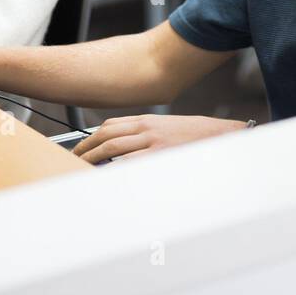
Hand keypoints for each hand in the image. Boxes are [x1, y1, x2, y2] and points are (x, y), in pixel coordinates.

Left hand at [72, 114, 246, 163]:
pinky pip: (129, 163)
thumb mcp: (167, 127)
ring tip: (82, 167)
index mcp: (148, 119)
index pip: (110, 125)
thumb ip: (145, 134)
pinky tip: (105, 175)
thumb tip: (122, 147)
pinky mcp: (160, 155)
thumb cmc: (195, 134)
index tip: (81, 147)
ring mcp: (153, 141)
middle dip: (86, 148)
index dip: (91, 137)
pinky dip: (114, 168)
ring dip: (93, 158)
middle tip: (74, 159)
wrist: (221, 136)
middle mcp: (147, 127)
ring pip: (113, 148)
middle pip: (106, 135)